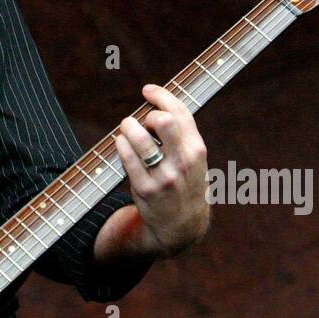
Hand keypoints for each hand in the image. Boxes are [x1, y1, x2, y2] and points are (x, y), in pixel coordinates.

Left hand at [113, 84, 210, 257]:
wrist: (182, 227)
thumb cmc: (185, 183)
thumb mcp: (194, 160)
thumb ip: (182, 133)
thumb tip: (157, 100)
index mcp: (197, 150)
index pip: (180, 112)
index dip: (161, 95)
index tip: (147, 90)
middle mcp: (184, 162)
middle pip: (163, 120)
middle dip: (148, 114)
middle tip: (143, 122)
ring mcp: (164, 177)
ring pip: (140, 137)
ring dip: (128, 127)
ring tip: (128, 130)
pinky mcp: (145, 189)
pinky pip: (126, 156)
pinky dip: (121, 144)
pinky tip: (122, 144)